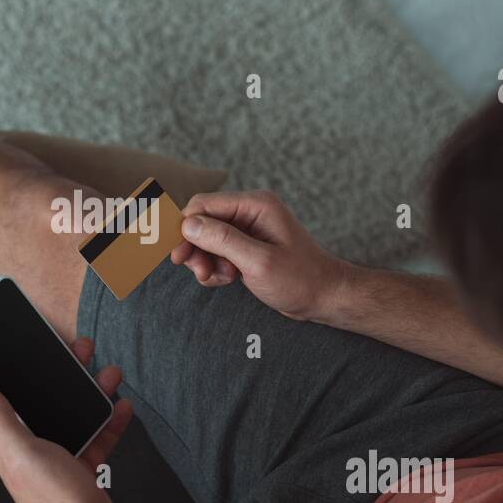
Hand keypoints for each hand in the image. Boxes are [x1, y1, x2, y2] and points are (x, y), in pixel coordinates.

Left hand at [0, 337, 131, 502]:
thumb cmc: (53, 500)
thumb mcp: (20, 451)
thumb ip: (0, 419)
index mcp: (12, 445)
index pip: (13, 400)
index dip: (23, 374)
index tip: (36, 351)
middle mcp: (34, 450)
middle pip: (49, 403)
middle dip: (67, 377)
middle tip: (83, 351)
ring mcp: (61, 459)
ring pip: (77, 416)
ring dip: (94, 394)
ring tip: (110, 375)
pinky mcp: (84, 469)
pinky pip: (98, 437)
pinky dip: (110, 422)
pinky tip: (121, 408)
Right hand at [171, 189, 356, 322]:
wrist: (323, 298)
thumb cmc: (300, 279)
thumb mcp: (259, 261)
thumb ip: (223, 240)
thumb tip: (188, 224)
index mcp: (255, 205)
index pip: (204, 204)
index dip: (185, 227)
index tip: (178, 255)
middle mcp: (250, 212)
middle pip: (202, 222)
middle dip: (196, 248)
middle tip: (200, 272)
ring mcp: (247, 229)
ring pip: (206, 239)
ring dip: (206, 261)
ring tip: (220, 278)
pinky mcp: (245, 247)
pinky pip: (217, 252)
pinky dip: (215, 268)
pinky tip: (228, 280)